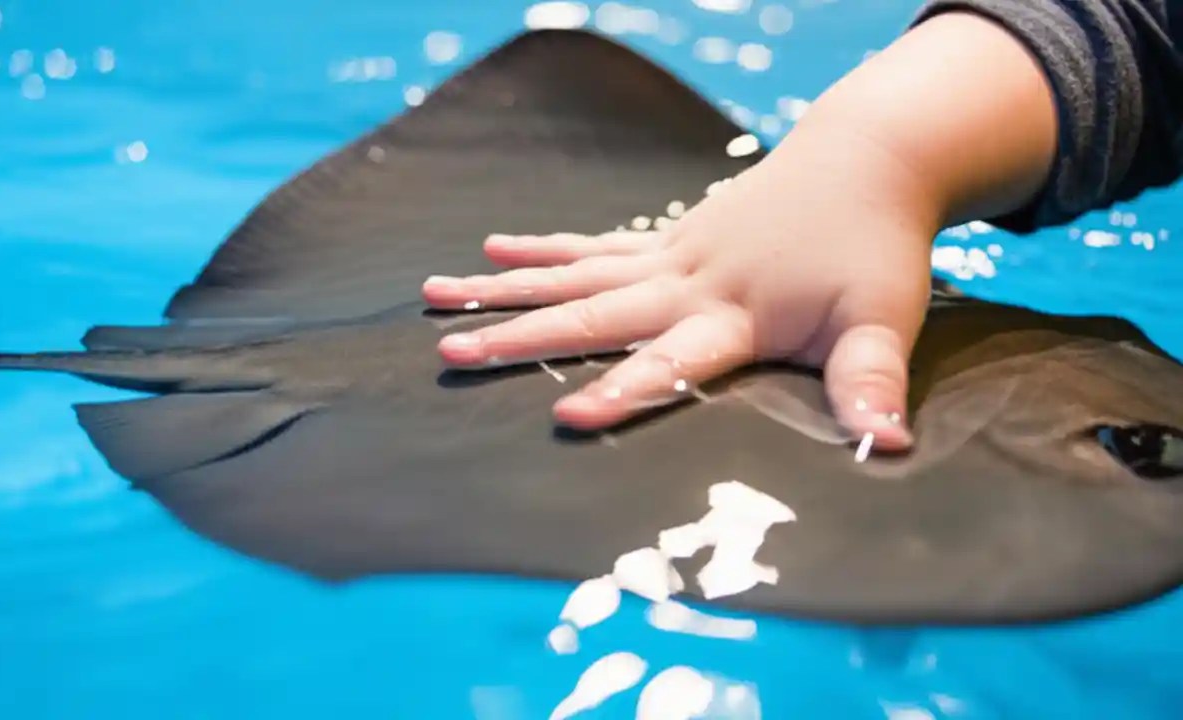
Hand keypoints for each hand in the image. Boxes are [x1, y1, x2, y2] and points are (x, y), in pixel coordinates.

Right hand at [423, 120, 942, 450]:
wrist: (867, 161)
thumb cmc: (875, 249)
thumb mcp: (883, 320)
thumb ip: (871, 383)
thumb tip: (884, 449)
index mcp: (733, 315)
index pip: (670, 362)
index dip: (622, 391)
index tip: (567, 417)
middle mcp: (687, 283)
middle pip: (593, 317)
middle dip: (520, 338)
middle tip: (453, 355)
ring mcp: (671, 255)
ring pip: (574, 276)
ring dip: (505, 288)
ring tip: (434, 294)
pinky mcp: (669, 237)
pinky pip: (593, 246)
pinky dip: (544, 249)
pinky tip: (495, 247)